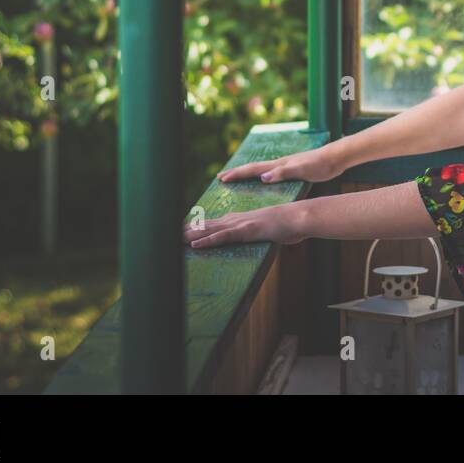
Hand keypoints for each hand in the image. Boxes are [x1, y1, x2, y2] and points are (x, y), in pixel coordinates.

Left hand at [183, 202, 307, 248]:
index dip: (194, 228)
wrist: (298, 217)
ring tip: (172, 240)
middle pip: (205, 226)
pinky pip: (223, 237)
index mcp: (239, 219)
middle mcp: (235, 219)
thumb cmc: (286, 225)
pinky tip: (195, 245)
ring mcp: (239, 224)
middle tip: (165, 236)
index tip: (178, 232)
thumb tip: (256, 237)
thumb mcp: (267, 231)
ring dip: (190, 236)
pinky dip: (208, 241)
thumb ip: (258, 234)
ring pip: (209, 230)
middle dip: (186, 231)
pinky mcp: (245, 230)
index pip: (211, 224)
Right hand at [217, 145, 344, 184]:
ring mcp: (286, 165)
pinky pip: (270, 173)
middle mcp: (280, 163)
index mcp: (279, 165)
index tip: (221, 178)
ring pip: (261, 169)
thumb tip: (262, 177)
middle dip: (236, 172)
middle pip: (253, 168)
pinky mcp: (293, 169)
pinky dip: (261, 175)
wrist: (336, 157)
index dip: (237, 174)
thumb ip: (282, 173)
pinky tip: (263, 180)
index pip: (253, 169)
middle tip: (221, 177)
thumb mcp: (301, 171)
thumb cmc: (320, 165)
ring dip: (247, 173)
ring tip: (236, 177)